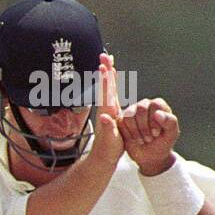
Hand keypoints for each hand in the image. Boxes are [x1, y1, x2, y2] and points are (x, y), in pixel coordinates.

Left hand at [90, 53, 123, 168]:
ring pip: (108, 87)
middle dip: (106, 70)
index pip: (106, 92)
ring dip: (107, 73)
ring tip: (107, 60)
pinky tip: (111, 76)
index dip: (105, 79)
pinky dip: (111, 82)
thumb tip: (104, 117)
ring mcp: (108, 110)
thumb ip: (108, 128)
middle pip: (106, 85)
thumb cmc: (107, 151)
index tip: (104, 66)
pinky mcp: (112, 112)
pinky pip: (112, 93)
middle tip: (104, 55)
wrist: (102, 158)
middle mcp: (106, 109)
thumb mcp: (109, 140)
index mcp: (107, 112)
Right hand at [119, 98, 179, 175]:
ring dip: (135, 131)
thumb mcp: (171, 134)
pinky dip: (127, 134)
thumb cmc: (163, 143)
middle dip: (144, 127)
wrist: (150, 156)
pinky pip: (120, 123)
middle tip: (148, 140)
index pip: (155, 105)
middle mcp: (144, 105)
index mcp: (158, 105)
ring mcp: (131, 112)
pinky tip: (133, 140)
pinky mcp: (121, 121)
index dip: (154, 121)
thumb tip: (157, 114)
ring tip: (141, 141)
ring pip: (129, 115)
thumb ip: (170, 122)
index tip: (156, 134)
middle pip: (141, 108)